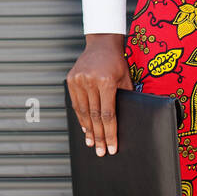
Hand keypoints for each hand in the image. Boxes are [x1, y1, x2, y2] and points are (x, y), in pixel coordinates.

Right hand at [67, 34, 130, 155]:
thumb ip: (126, 98)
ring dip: (88, 130)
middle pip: (95, 116)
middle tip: (101, 152)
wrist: (102, 43)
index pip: (108, 114)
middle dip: (99, 136)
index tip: (112, 147)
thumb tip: (126, 120)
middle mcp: (90, 81)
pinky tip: (85, 128)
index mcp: (106, 81)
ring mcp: (78, 80)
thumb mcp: (126, 78)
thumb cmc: (117, 62)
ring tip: (92, 144)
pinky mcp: (70, 79)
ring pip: (83, 112)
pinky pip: (75, 103)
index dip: (110, 133)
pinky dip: (80, 117)